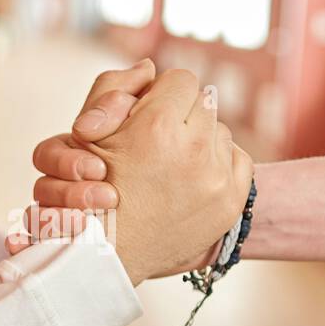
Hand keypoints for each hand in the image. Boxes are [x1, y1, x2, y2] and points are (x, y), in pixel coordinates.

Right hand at [8, 64, 252, 284]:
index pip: (180, 79)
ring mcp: (215, 178)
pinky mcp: (231, 201)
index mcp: (156, 126)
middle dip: (182, 117)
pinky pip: (238, 159)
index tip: (149, 115)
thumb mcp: (86, 134)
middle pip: (204, 103)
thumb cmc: (89, 191)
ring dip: (201, 141)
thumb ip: (114, 88)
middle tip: (160, 142)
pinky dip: (219, 165)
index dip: (161, 95)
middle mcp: (192, 150)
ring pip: (220, 132)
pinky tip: (192, 180)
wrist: (109, 257)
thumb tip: (150, 68)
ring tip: (173, 165)